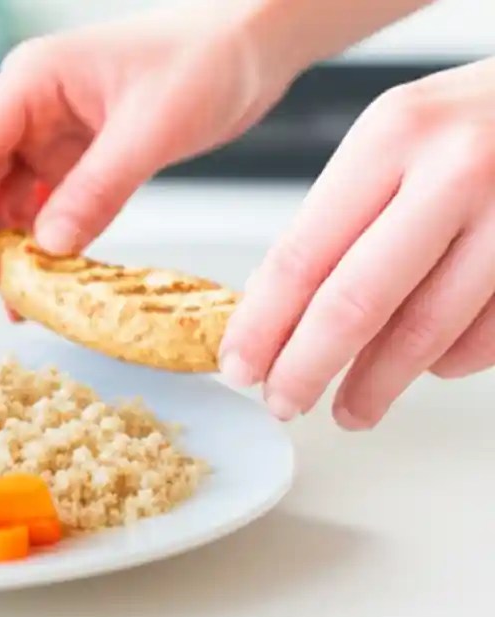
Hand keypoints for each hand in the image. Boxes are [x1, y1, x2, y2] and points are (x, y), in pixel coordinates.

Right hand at [0, 4, 297, 297]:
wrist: (253, 43)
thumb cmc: (208, 59)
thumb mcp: (153, 128)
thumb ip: (98, 188)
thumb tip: (49, 249)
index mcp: (31, 83)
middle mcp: (30, 109)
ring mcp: (50, 135)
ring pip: (4, 202)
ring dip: (10, 250)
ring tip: (24, 303)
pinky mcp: (76, 159)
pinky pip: (44, 209)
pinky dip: (44, 246)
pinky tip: (52, 282)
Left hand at [218, 58, 494, 429]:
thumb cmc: (482, 115)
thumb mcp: (399, 134)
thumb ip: (339, 213)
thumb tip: (269, 304)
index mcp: (395, 134)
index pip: (302, 254)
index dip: (262, 325)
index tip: (238, 366)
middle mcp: (457, 170)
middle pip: (356, 303)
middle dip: (307, 368)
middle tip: (282, 402)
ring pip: (427, 332)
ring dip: (378, 383)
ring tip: (350, 408)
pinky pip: (486, 336)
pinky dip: (447, 361)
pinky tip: (426, 367)